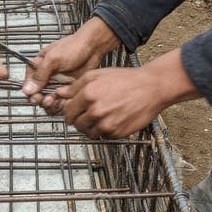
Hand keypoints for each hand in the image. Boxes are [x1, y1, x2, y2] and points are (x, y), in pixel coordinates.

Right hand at [22, 17, 118, 109]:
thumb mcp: (53, 59)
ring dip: (51, 104)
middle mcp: (46, 76)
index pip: (29, 85)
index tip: (37, 97)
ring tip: (55, 100)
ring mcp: (56, 84)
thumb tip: (27, 89)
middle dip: (42, 100)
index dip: (31, 93)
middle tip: (48, 99)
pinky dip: (61, 104)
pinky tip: (64, 100)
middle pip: (37, 95)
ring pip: (48, 100)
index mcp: (38, 66)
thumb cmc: (74, 46)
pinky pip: (60, 101)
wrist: (93, 48)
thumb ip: (40, 75)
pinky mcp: (67, 89)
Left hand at [56, 49, 199, 138]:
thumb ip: (76, 85)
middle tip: (88, 115)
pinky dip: (104, 130)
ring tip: (100, 117)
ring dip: (91, 127)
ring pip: (88, 132)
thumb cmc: (126, 79)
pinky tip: (112, 119)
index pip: (68, 111)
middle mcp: (95, 110)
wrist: (151, 88)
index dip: (70, 112)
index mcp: (88, 94)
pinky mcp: (116, 133)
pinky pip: (103, 136)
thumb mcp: (98, 75)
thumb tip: (59, 94)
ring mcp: (106, 123)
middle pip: (76, 124)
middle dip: (79, 120)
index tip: (74, 112)